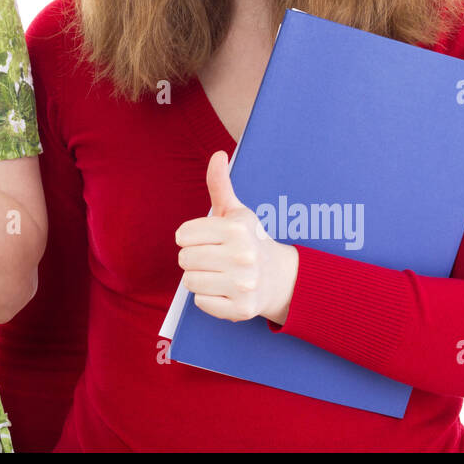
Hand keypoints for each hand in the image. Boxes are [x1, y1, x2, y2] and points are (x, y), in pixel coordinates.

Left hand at [175, 150, 298, 324]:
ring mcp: (242, 284)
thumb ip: (220, 184)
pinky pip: (201, 302)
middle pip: (184, 259)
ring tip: (219, 274)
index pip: (183, 235)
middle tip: (214, 258)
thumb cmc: (249, 241)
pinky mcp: (241, 309)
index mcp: (236, 229)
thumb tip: (218, 154)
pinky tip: (225, 290)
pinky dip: (208, 298)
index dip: (191, 238)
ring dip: (199, 278)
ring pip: (190, 281)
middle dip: (194, 258)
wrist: (281, 278)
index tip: (208, 240)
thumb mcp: (235, 212)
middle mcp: (241, 256)